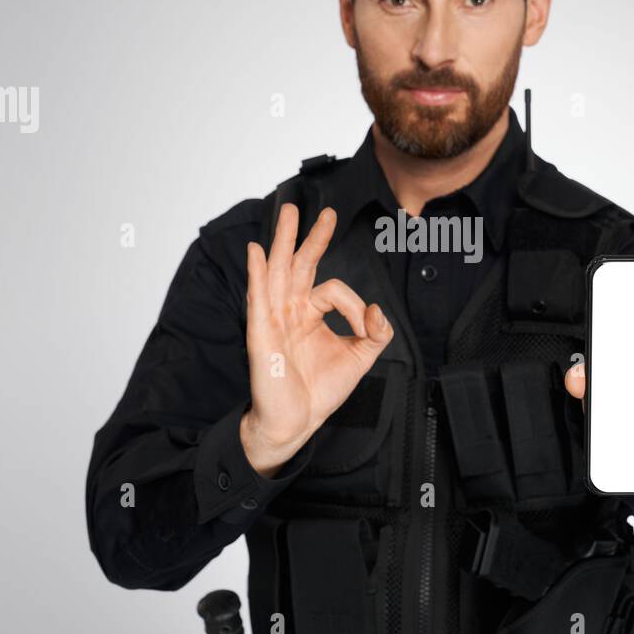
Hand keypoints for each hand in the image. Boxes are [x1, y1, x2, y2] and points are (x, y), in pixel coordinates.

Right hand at [241, 203, 393, 474]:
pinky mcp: (261, 333)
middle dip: (309, 236)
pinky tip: (257, 252)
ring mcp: (273, 319)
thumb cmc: (319, 392)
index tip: (367, 326)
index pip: (333, 289)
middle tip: (321, 211)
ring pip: (279, 271)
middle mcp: (290, 311)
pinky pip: (259, 298)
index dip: (355, 305)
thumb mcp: (360, 358)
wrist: (296, 422)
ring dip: (283, 241)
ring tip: (288, 213)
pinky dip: (257, 273)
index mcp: (310, 314)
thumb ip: (375, 332)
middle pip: (299, 265)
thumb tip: (377, 309)